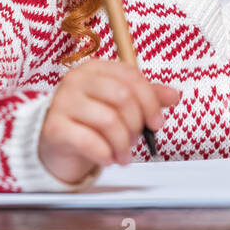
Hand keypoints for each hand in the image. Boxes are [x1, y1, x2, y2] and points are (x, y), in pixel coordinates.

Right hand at [38, 58, 181, 184]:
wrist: (56, 143)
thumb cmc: (92, 121)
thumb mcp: (119, 105)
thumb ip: (146, 97)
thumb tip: (175, 95)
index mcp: (95, 69)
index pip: (130, 76)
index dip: (150, 101)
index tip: (157, 123)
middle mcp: (76, 80)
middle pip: (121, 97)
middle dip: (136, 125)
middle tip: (135, 141)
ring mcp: (62, 102)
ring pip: (108, 120)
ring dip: (122, 145)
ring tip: (123, 156)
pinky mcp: (54, 128)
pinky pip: (88, 141)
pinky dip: (105, 154)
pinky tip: (107, 160)